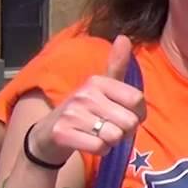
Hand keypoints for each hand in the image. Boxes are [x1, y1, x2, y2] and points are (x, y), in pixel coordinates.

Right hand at [29, 36, 145, 165]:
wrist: (48, 133)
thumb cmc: (84, 110)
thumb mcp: (101, 87)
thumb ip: (117, 66)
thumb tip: (124, 37)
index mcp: (97, 81)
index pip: (137, 100)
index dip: (138, 114)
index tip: (126, 114)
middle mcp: (84, 94)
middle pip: (129, 121)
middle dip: (125, 131)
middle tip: (109, 127)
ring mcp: (71, 113)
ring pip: (115, 136)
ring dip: (112, 141)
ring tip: (98, 134)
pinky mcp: (62, 133)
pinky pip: (100, 148)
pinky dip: (100, 150)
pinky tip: (89, 143)